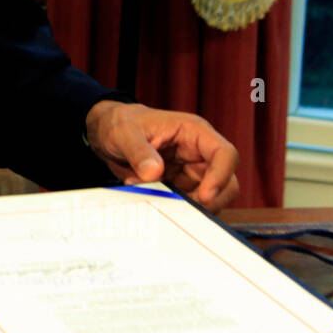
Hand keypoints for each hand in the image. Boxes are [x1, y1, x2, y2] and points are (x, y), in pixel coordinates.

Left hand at [84, 100, 240, 211]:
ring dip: (186, 205)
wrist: (107, 133)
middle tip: (180, 207)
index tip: (204, 196)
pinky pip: (187, 204)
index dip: (221, 176)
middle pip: (226, 182)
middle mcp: (198, 153)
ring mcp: (191, 172)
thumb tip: (154, 173)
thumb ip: (139, 152)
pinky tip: (151, 197)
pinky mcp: (180, 186)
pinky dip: (173, 208)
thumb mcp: (124, 134)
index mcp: (194, 133)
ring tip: (153, 195)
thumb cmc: (120, 124)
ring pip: (209, 198)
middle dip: (209, 200)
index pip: (225, 154)